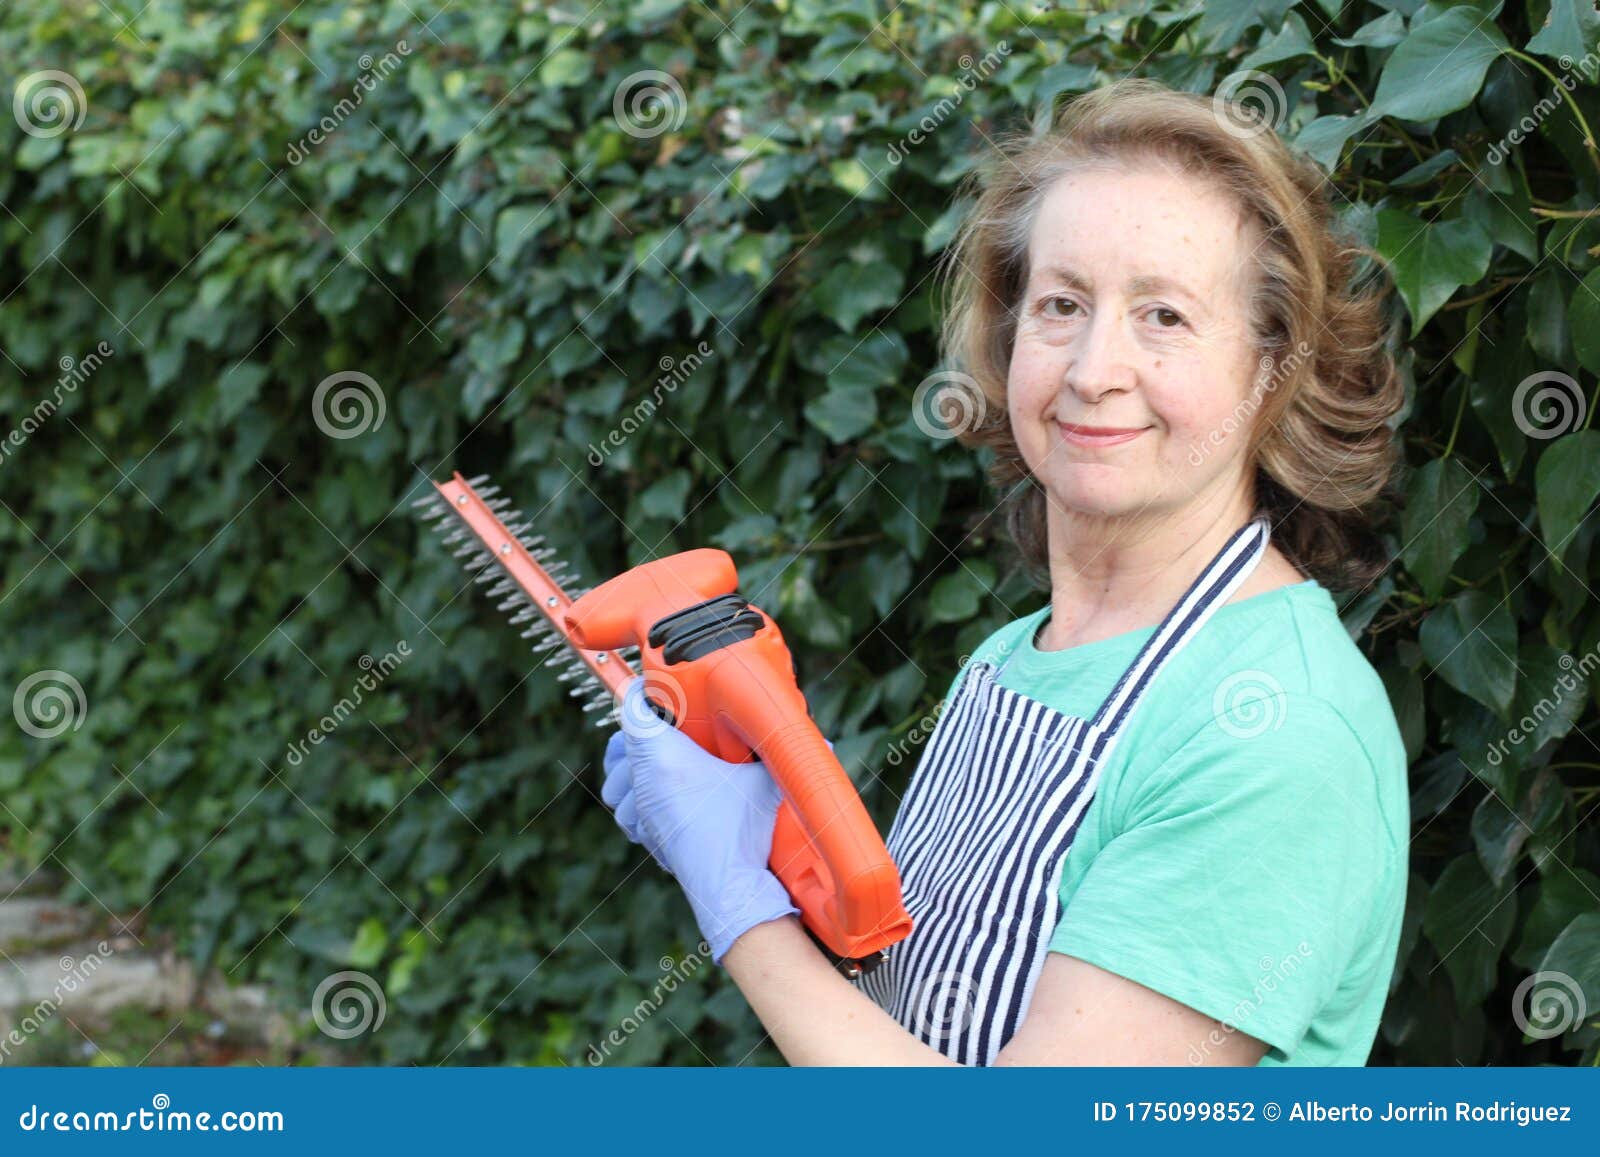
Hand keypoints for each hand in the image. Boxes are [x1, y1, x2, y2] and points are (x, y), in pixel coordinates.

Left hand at [601, 678, 798, 963]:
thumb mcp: (766, 783)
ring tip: (655, 770)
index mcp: (660, 755)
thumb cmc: (741, 831)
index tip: (654, 686)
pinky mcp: (649, 837)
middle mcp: (643, 781)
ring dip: (629, 777)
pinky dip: (639, 807)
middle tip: (663, 728)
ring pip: (615, 787)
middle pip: (618, 745)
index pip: (633, 709)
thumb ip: (783, 754)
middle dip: (634, 734)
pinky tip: (663, 805)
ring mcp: (642, 813)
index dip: (642, 693)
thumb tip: (819, 738)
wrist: (729, 887)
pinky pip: (631, 816)